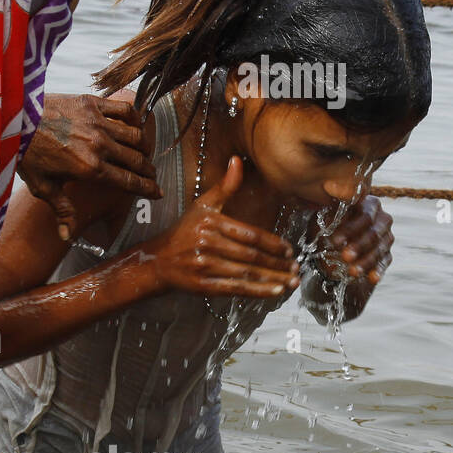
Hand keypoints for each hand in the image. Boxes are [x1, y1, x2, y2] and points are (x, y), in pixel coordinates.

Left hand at [18, 95, 160, 237]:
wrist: (14, 120)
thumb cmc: (26, 153)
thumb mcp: (43, 186)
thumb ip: (62, 209)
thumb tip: (67, 235)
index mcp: (90, 169)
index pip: (128, 181)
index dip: (147, 188)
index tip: (158, 192)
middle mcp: (100, 146)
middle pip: (137, 160)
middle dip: (149, 170)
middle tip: (152, 174)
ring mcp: (98, 123)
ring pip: (135, 135)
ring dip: (144, 146)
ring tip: (144, 152)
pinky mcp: (92, 103)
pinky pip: (123, 109)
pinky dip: (135, 117)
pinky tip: (135, 123)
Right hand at [150, 155, 299, 297]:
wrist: (157, 260)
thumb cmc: (183, 232)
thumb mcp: (202, 206)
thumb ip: (224, 186)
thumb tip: (236, 160)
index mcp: (211, 224)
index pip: (250, 235)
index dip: (273, 244)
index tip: (289, 250)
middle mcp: (207, 244)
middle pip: (251, 255)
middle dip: (277, 263)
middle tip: (296, 268)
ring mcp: (204, 266)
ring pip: (246, 273)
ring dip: (273, 279)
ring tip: (291, 281)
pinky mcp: (202, 285)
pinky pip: (235, 289)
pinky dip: (257, 291)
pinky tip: (274, 291)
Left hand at [308, 195, 393, 284]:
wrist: (328, 245)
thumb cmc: (324, 226)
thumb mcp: (322, 220)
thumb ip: (328, 216)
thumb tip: (329, 219)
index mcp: (367, 204)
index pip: (364, 216)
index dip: (350, 229)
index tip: (335, 241)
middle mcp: (382, 218)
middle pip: (374, 233)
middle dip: (359, 246)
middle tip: (345, 257)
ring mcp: (386, 236)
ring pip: (380, 249)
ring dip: (366, 261)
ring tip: (352, 272)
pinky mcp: (387, 253)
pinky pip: (385, 261)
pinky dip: (378, 270)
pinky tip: (372, 278)